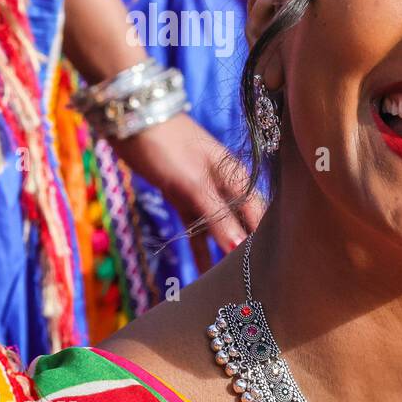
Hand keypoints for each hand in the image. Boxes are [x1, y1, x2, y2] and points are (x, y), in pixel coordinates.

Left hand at [113, 112, 264, 269]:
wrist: (129, 117)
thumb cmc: (167, 144)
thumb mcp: (193, 182)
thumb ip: (216, 216)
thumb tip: (238, 248)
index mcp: (238, 179)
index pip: (261, 216)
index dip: (267, 241)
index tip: (272, 270)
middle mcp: (226, 187)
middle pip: (242, 224)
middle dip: (246, 251)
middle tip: (250, 284)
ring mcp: (204, 192)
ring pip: (219, 229)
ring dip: (220, 253)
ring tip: (227, 285)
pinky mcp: (183, 196)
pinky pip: (195, 227)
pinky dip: (197, 246)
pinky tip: (201, 270)